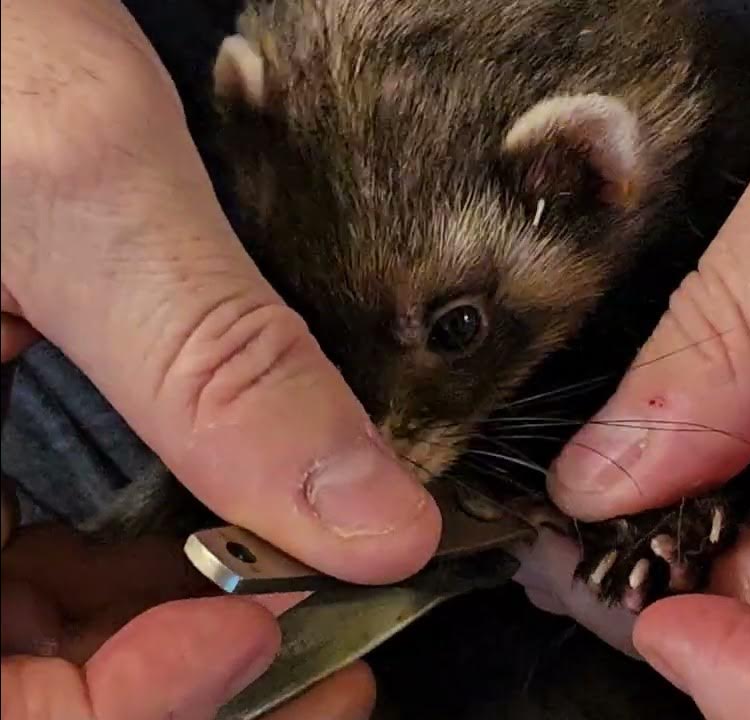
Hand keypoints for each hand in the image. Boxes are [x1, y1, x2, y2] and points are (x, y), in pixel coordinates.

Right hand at [2, 0, 439, 714]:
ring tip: (314, 590)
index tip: (254, 642)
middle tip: (330, 652)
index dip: (114, 707)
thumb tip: (378, 527)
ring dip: (185, 618)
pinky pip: (51, 525)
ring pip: (41, 603)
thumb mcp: (78, 182)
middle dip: (180, 676)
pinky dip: (160, 542)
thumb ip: (218, 361)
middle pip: (22, 661)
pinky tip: (251, 514)